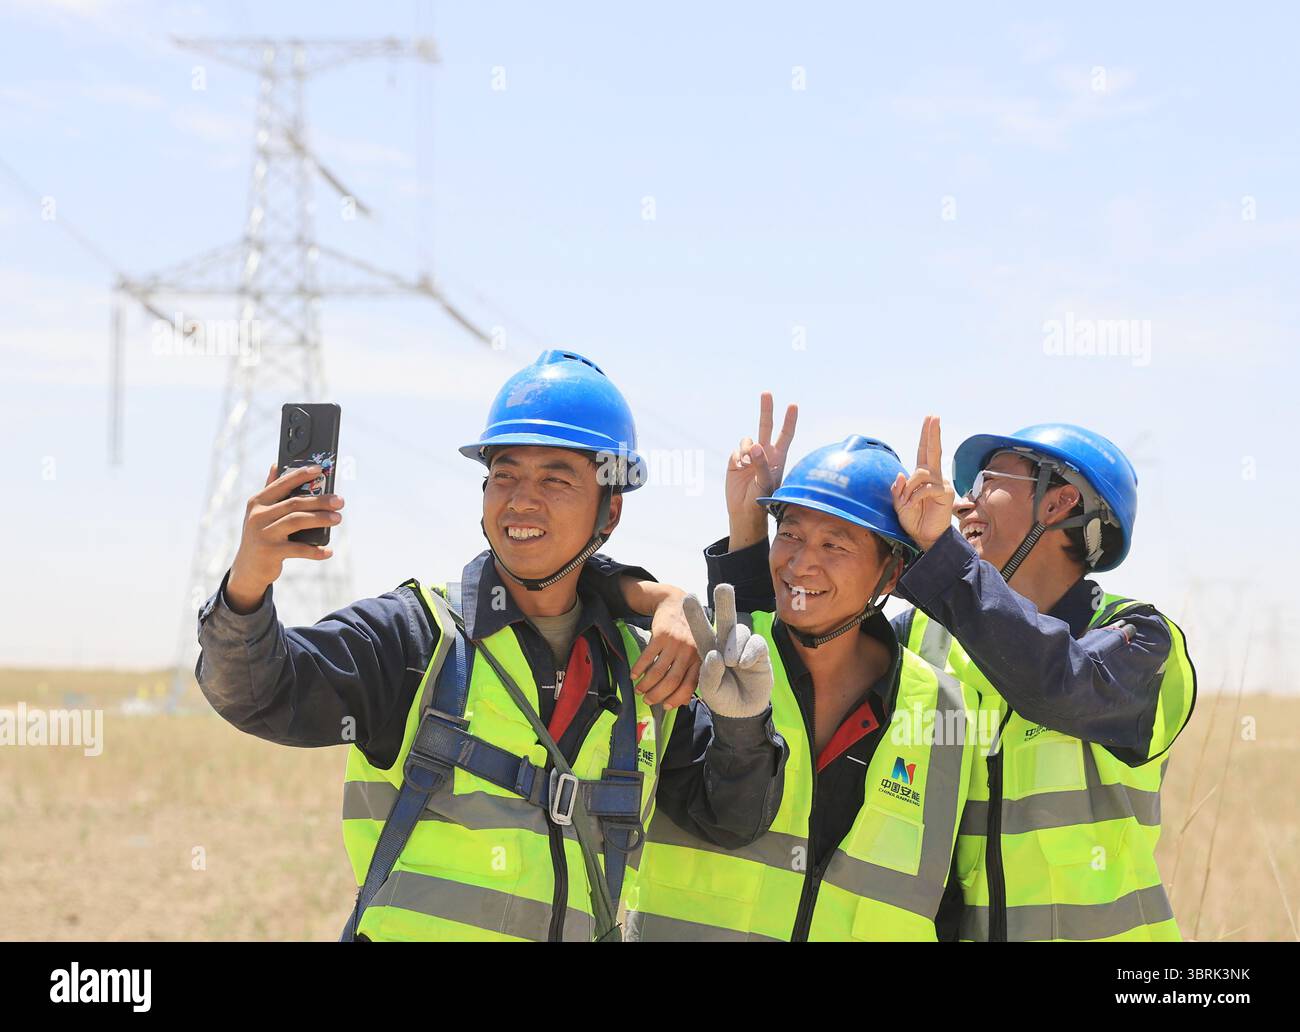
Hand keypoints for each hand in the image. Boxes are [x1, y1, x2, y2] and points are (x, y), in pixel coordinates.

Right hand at [226, 463, 344, 612]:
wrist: (247, 568)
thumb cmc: (261, 534)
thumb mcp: (261, 513)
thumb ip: (270, 490)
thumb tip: (276, 464)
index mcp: (257, 502)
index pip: (282, 484)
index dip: (301, 475)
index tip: (320, 469)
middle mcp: (258, 516)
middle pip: (294, 503)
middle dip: (320, 500)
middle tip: (340, 501)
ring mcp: (263, 534)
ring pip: (297, 521)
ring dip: (321, 519)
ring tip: (338, 518)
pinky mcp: (270, 552)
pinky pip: (298, 549)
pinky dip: (315, 551)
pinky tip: (328, 551)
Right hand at [629, 588, 702, 709]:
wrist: (676, 603)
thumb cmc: (688, 633)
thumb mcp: (695, 652)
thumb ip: (691, 675)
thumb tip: (681, 702)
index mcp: (700, 659)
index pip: (689, 686)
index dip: (676, 699)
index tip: (665, 707)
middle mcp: (690, 652)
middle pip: (672, 681)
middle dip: (657, 694)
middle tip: (647, 700)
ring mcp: (676, 643)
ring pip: (658, 671)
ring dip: (646, 684)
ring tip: (638, 690)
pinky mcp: (661, 634)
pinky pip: (647, 656)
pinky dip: (638, 668)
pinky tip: (633, 675)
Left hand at [682, 584, 772, 719]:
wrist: (743, 712)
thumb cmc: (722, 698)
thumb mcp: (709, 690)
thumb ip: (709, 674)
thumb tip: (715, 654)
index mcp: (708, 649)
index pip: (700, 628)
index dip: (695, 614)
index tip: (688, 597)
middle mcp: (726, 643)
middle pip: (725, 617)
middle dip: (724, 601)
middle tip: (723, 587)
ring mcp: (743, 646)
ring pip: (740, 630)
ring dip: (734, 645)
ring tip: (732, 663)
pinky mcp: (760, 652)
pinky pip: (756, 642)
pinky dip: (750, 652)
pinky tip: (745, 664)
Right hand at [725, 392, 797, 550]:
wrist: (744, 510)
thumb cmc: (761, 498)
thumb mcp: (766, 482)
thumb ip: (761, 464)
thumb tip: (754, 446)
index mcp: (778, 457)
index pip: (786, 435)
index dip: (789, 420)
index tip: (793, 406)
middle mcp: (764, 453)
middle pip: (766, 426)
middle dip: (766, 410)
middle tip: (766, 393)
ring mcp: (749, 456)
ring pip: (747, 440)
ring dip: (746, 450)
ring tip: (747, 465)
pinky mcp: (735, 460)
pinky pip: (736, 451)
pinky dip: (737, 459)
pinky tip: (739, 469)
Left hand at [890, 415, 955, 551]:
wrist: (925, 537)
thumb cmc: (914, 520)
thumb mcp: (899, 504)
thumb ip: (898, 490)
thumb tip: (900, 474)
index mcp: (922, 477)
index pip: (923, 452)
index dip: (926, 436)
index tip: (930, 419)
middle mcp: (934, 476)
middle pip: (932, 450)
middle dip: (932, 433)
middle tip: (933, 416)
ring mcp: (941, 483)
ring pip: (919, 474)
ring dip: (909, 489)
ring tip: (907, 503)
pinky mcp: (945, 492)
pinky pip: (926, 488)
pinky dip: (915, 497)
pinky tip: (914, 504)